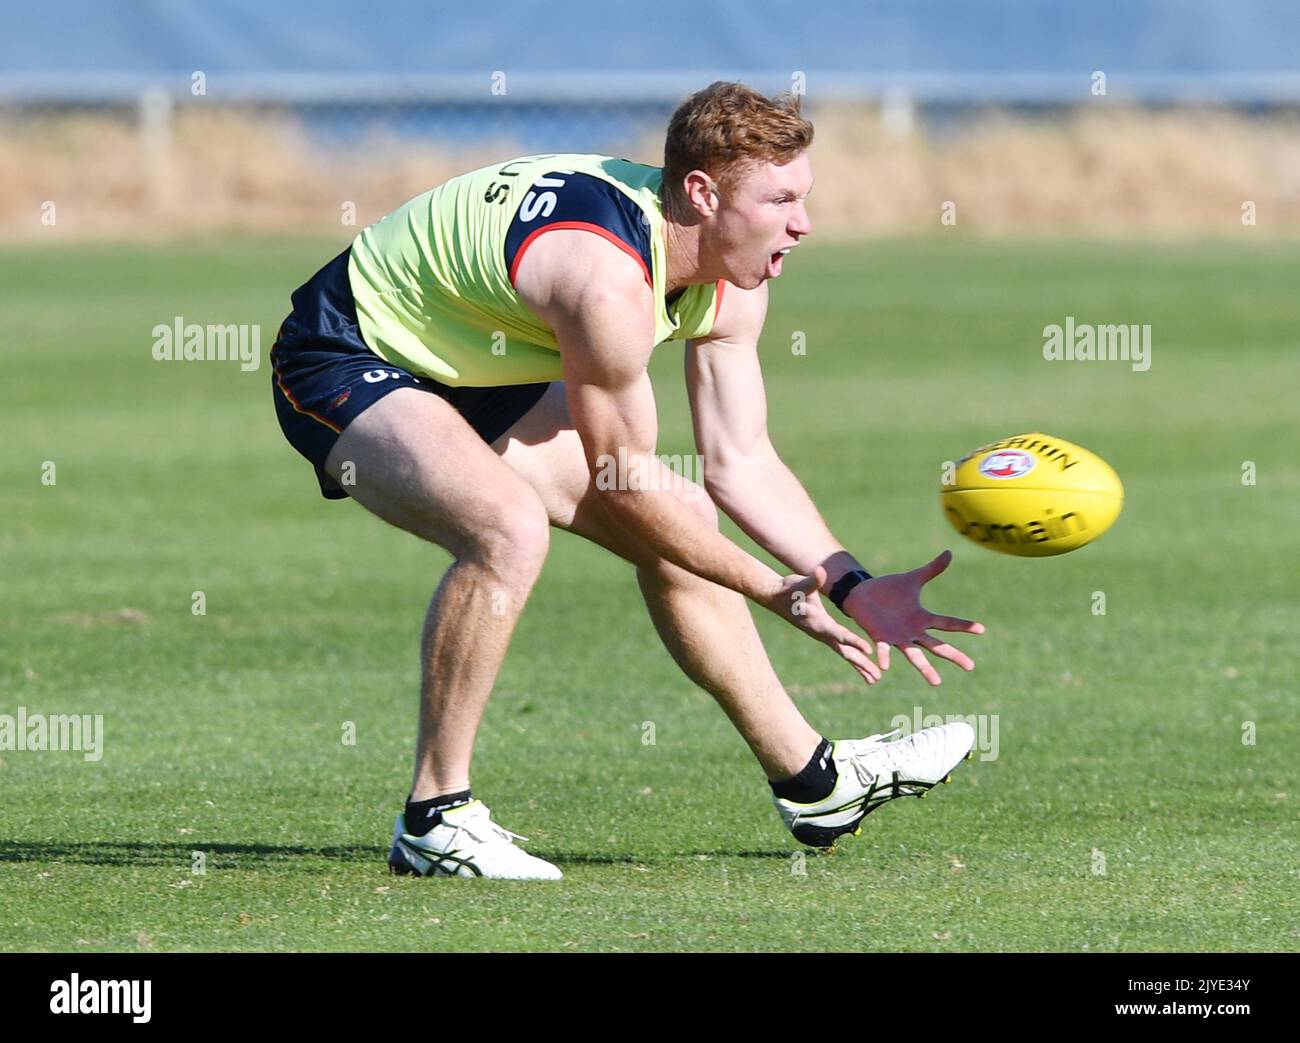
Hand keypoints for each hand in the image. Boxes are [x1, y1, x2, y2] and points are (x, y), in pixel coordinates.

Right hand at [760, 566, 881, 684]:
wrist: (776, 597)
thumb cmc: (789, 589)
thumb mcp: (800, 584)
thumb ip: (812, 580)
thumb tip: (819, 571)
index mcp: (818, 623)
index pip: (839, 634)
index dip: (854, 641)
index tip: (869, 651)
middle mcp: (821, 633)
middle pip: (844, 651)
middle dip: (860, 663)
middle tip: (876, 678)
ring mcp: (822, 635)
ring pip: (844, 653)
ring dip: (859, 665)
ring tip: (874, 679)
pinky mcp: (824, 633)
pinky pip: (841, 648)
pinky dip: (853, 657)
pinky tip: (863, 665)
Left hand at [840, 550, 983, 685]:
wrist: (862, 594)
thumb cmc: (888, 590)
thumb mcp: (913, 579)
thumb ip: (932, 569)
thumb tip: (950, 552)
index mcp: (922, 617)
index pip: (948, 622)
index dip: (964, 625)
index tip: (982, 629)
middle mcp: (913, 631)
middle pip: (938, 645)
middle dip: (954, 655)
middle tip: (971, 667)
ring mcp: (898, 637)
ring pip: (915, 656)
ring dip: (925, 669)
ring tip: (937, 683)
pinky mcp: (880, 638)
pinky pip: (884, 649)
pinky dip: (885, 657)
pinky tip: (886, 667)